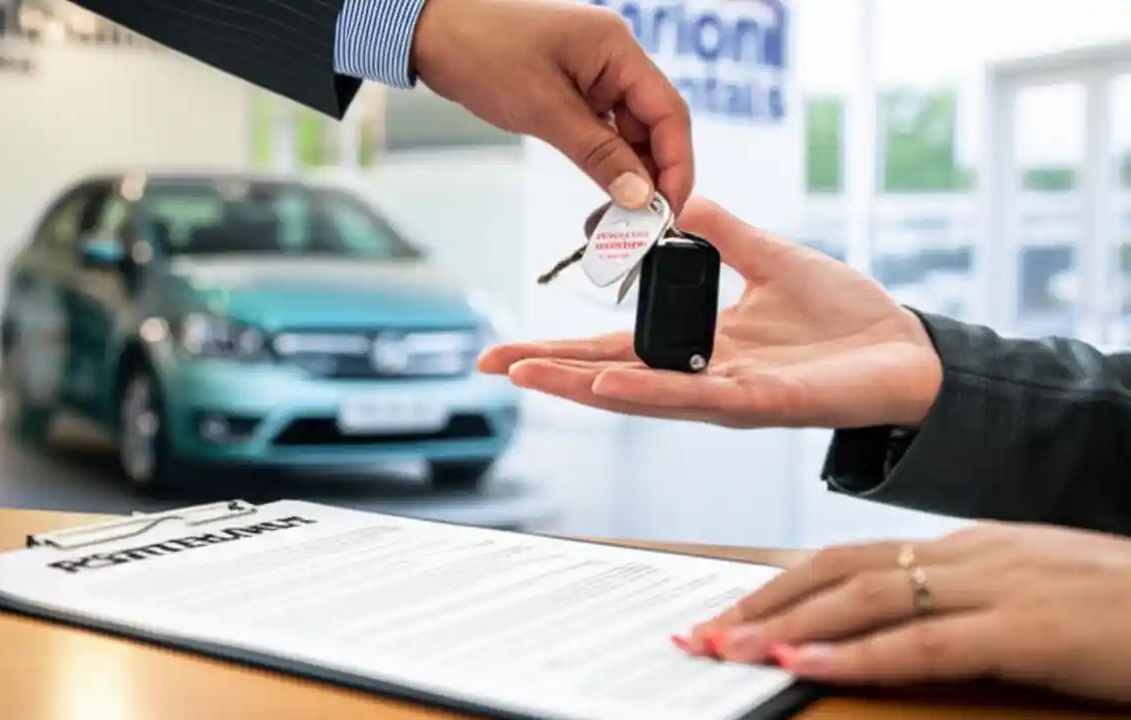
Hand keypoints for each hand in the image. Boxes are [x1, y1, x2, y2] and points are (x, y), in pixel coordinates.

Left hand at [411, 0, 692, 212]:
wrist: (432, 28)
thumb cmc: (481, 50)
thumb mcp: (543, 109)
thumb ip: (597, 154)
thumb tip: (638, 194)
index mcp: (617, 48)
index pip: (669, 112)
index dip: (677, 165)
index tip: (669, 208)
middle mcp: (613, 57)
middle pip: (655, 123)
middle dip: (656, 173)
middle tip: (647, 221)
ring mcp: (593, 72)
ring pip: (630, 129)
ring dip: (631, 170)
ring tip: (626, 213)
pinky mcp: (573, 86)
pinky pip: (603, 127)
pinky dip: (607, 158)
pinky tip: (607, 186)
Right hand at [479, 199, 942, 429]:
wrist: (910, 351)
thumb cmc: (848, 320)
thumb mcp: (773, 260)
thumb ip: (725, 237)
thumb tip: (682, 203)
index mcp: (698, 347)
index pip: (614, 350)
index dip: (561, 350)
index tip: (510, 351)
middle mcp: (701, 379)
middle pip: (610, 379)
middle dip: (550, 375)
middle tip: (494, 367)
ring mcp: (727, 396)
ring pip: (641, 394)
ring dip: (583, 386)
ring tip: (533, 376)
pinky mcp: (761, 402)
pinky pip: (696, 397)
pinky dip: (648, 392)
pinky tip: (608, 385)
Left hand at [677, 523, 1130, 703]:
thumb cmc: (1126, 611)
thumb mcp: (1035, 599)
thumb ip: (968, 607)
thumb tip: (901, 629)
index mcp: (970, 548)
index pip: (852, 558)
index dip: (782, 584)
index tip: (731, 612)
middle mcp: (971, 556)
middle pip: (839, 570)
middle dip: (760, 602)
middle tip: (699, 634)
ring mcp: (998, 587)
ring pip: (865, 596)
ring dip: (786, 624)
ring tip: (726, 649)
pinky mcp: (1028, 630)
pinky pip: (924, 643)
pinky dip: (857, 654)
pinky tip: (806, 661)